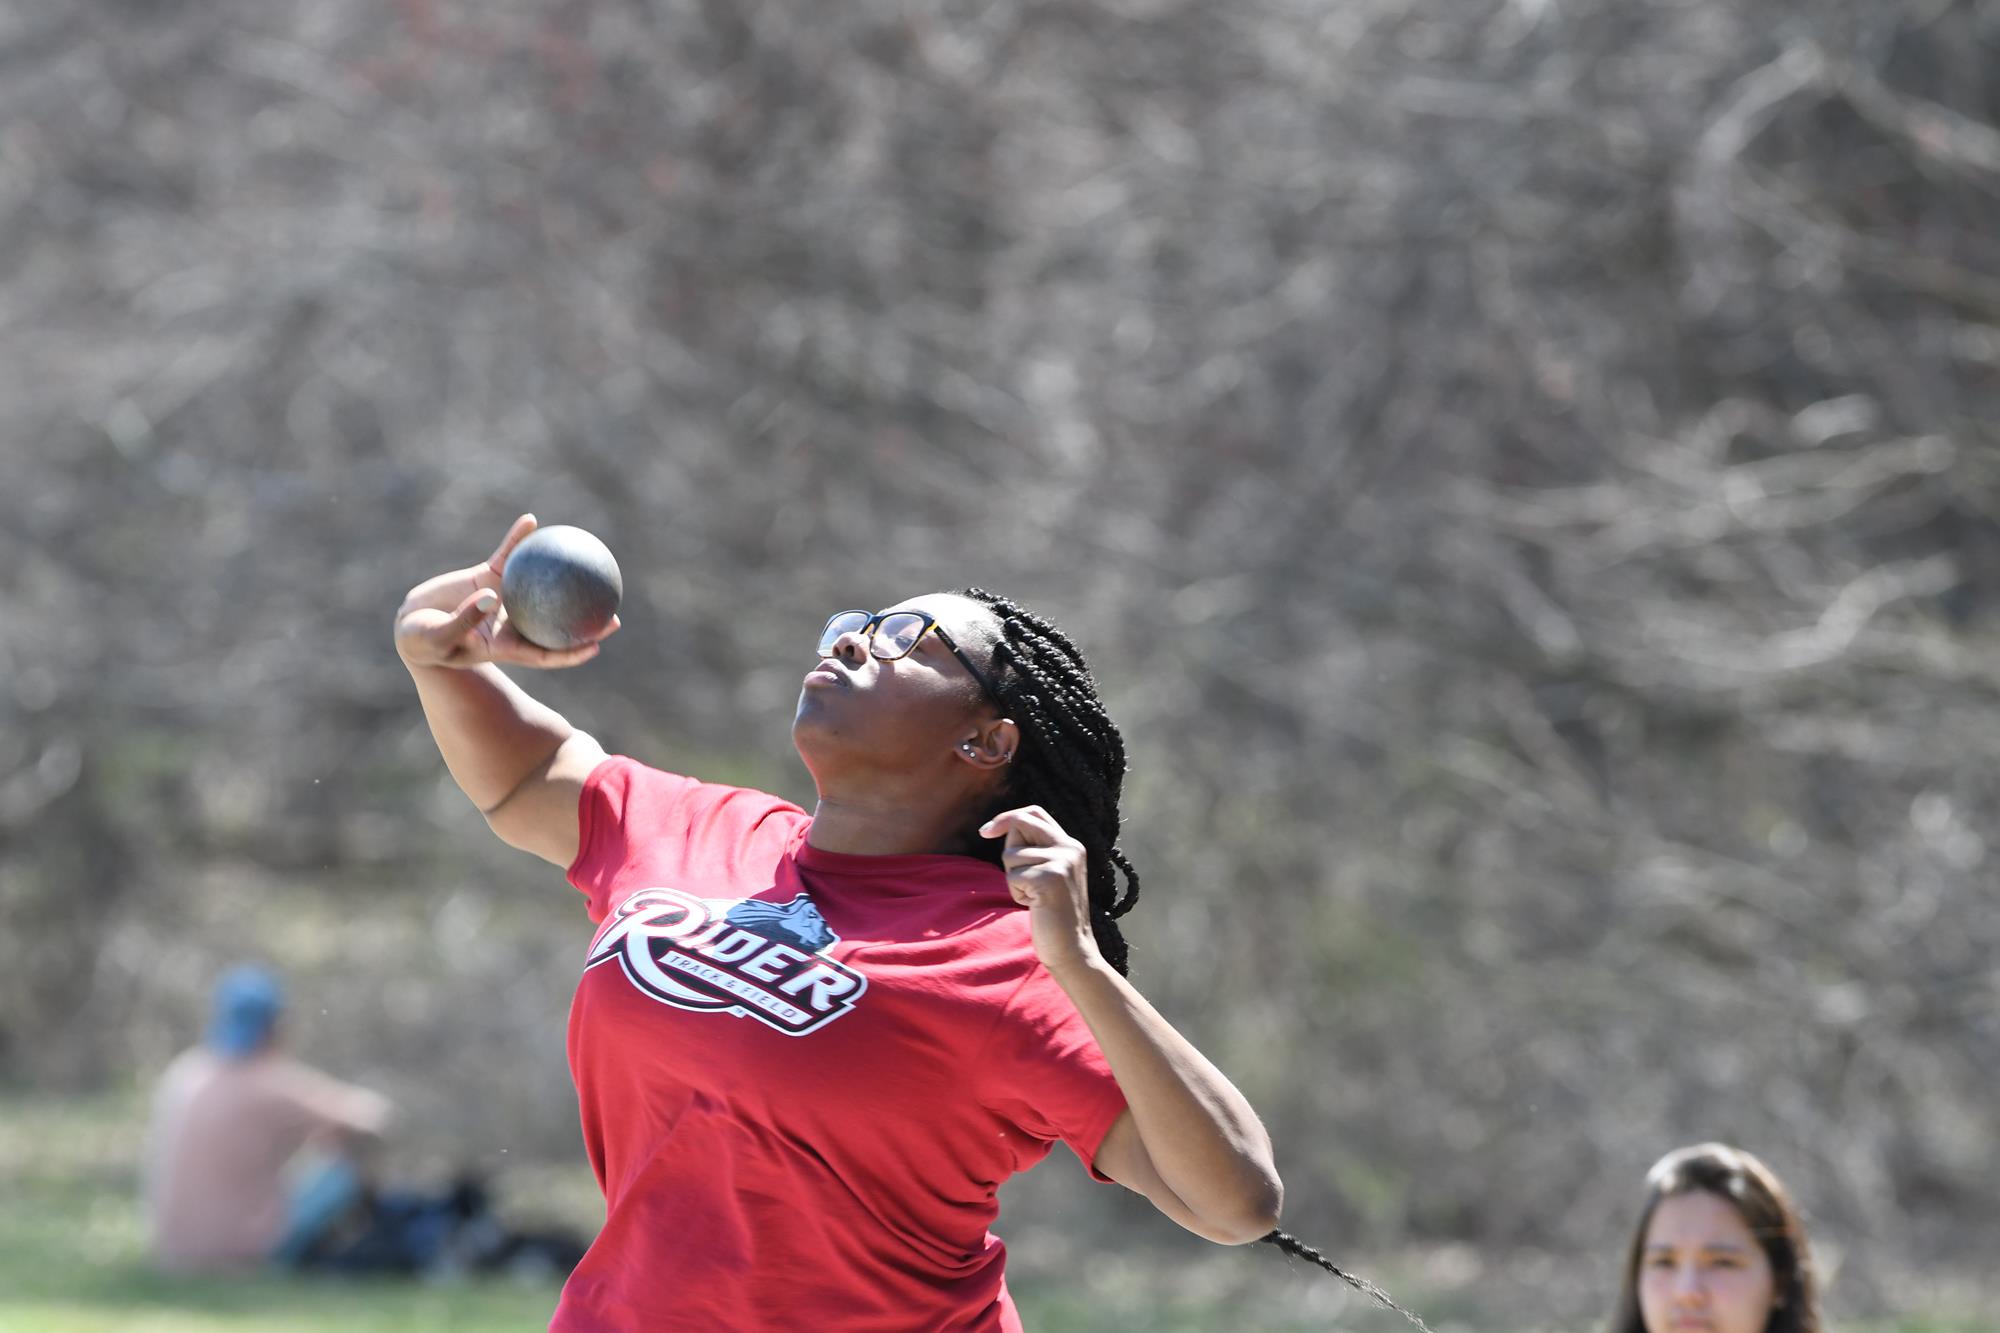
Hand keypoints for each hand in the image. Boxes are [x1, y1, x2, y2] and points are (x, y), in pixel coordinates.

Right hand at [393, 514, 619, 670]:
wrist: (410, 625)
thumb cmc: (425, 642)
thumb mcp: (441, 637)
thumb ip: (466, 621)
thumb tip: (493, 600)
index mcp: (506, 646)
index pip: (547, 653)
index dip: (573, 652)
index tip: (597, 645)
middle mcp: (513, 622)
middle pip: (555, 622)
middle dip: (585, 620)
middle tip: (614, 612)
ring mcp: (503, 598)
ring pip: (540, 584)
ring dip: (562, 572)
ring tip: (585, 552)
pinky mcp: (488, 577)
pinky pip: (508, 555)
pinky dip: (518, 539)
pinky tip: (530, 521)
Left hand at [979, 805, 1101, 975]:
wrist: (1071, 948)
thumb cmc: (1052, 914)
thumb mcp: (1049, 873)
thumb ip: (1037, 849)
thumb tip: (1006, 826)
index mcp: (1071, 845)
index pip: (1034, 813)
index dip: (1007, 817)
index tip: (986, 832)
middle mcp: (1070, 847)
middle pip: (1020, 824)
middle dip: (1007, 848)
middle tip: (1019, 878)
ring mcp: (1062, 861)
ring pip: (1011, 855)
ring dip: (1013, 880)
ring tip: (1034, 897)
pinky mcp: (1050, 878)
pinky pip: (1012, 876)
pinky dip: (1016, 893)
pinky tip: (1035, 906)